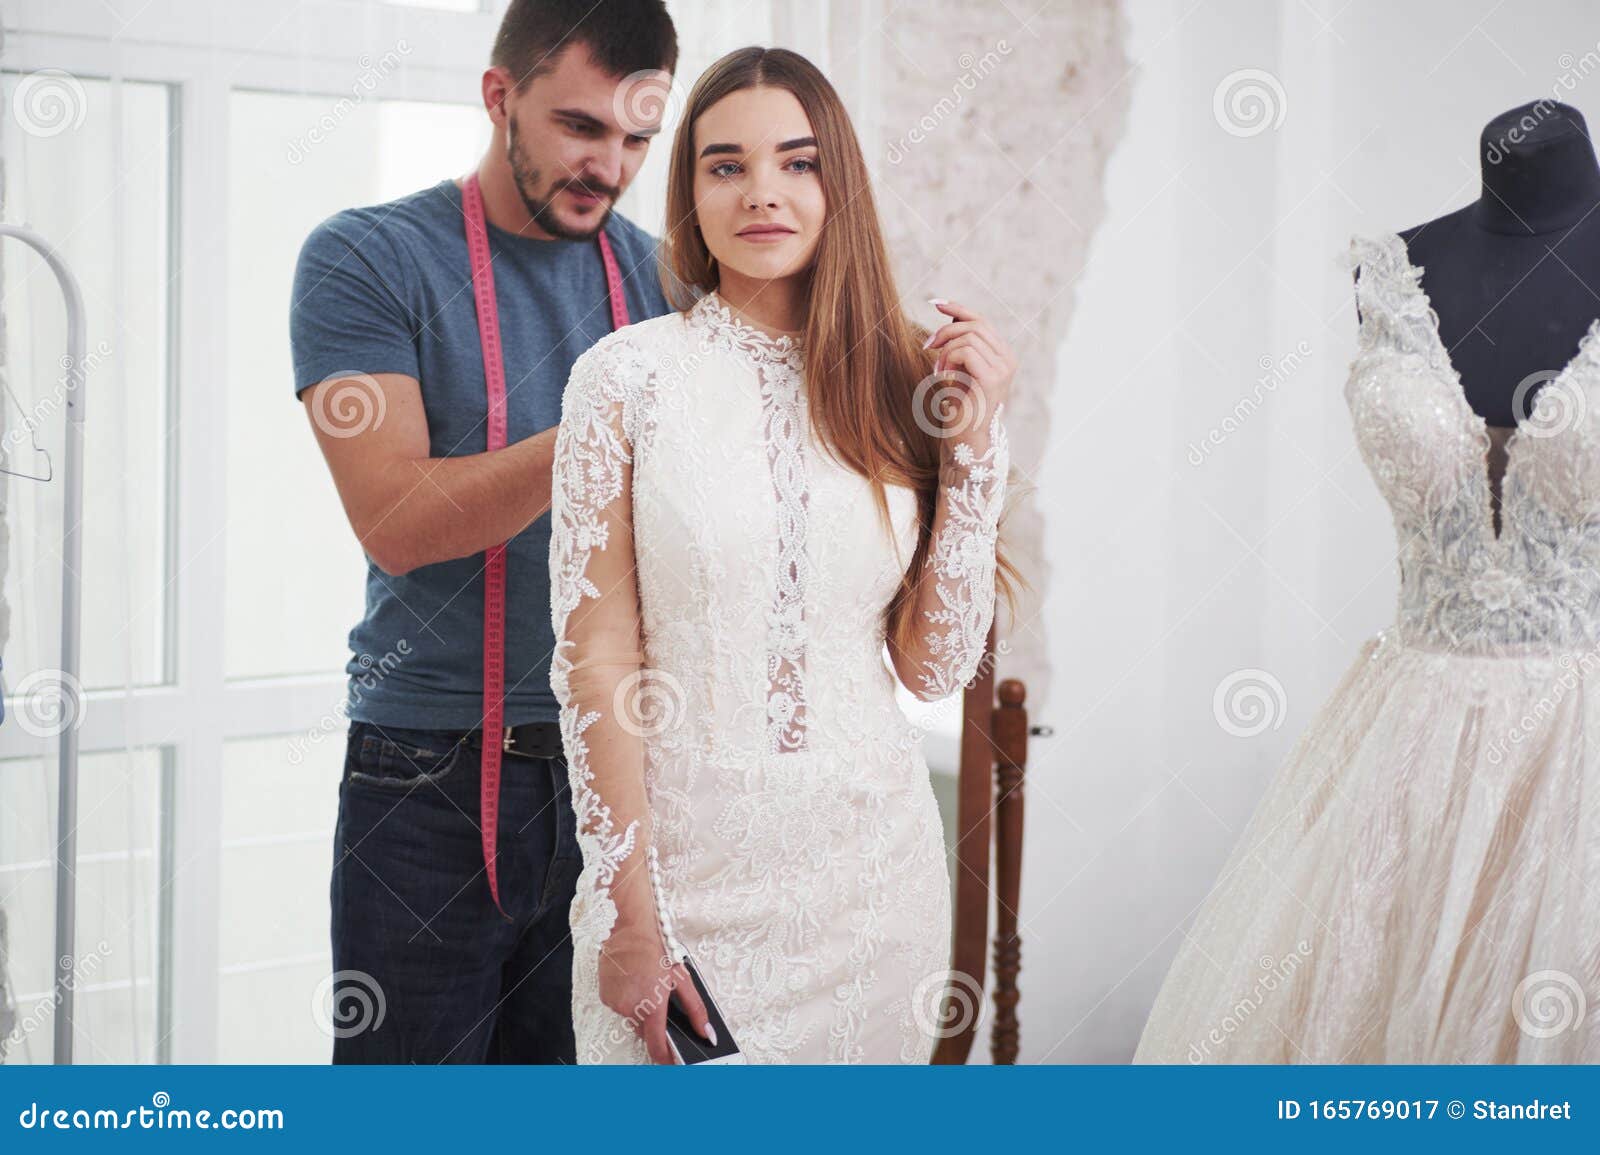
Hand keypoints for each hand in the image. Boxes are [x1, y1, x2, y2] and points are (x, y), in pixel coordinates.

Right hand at [597, 924, 713, 1063]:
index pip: (656, 1045)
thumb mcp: (683, 979)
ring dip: (641, 1011)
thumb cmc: (657, 951)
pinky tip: (634, 983)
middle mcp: (630, 1008)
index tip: (671, 1063)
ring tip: (646, 986)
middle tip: (659, 1001)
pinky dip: (628, 1001)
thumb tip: (707, 1033)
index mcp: (651, 1006)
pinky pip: (620, 1008)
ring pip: (632, 1019)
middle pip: (645, 1031)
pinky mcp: (605, 997)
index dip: (664, 1058)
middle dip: (654, 1024)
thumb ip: (696, 1010)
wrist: (630, 930)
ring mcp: (615, 1003)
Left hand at [922, 298, 1015, 439]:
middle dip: (946, 330)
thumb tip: (949, 316)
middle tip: (927, 346)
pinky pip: (965, 351)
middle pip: (976, 325)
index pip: (982, 321)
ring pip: (969, 337)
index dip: (959, 308)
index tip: (936, 303)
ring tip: (938, 371)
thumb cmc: (959, 407)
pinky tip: (942, 377)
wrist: (965, 439)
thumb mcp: (959, 369)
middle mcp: (1008, 360)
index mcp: (1003, 355)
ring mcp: (1003, 369)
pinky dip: (948, 360)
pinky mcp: (992, 378)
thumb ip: (960, 345)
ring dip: (945, 351)